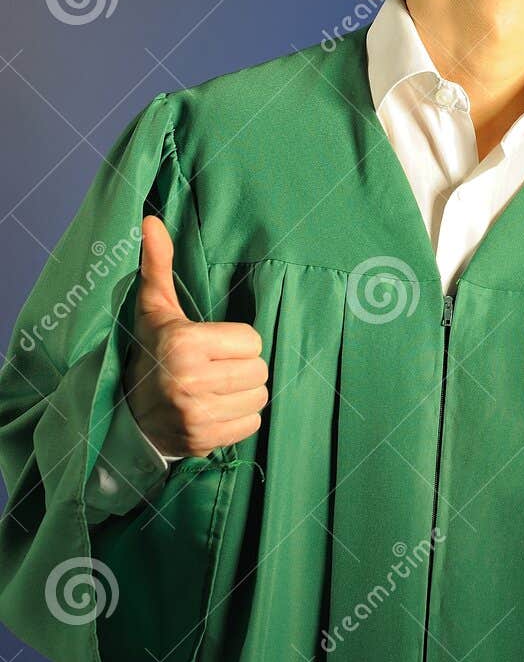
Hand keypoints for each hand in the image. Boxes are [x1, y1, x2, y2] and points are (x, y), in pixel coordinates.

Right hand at [122, 214, 268, 458]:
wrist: (127, 415)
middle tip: (215, 368)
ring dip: (243, 393)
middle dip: (242, 367)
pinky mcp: (204, 441)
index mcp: (183, 343)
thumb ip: (158, 265)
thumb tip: (149, 220)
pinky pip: (251, 423)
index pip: (252, 340)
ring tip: (216, 388)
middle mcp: (189, 381)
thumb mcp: (154, 309)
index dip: (236, 342)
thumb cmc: (151, 353)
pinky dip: (239, 418)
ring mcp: (196, 415)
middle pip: (259, 369)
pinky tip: (215, 409)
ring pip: (259, 396)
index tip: (212, 345)